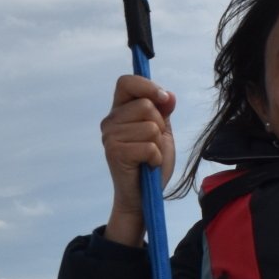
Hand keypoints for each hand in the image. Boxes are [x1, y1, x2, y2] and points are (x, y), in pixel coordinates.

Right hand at [100, 74, 175, 246]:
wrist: (143, 196)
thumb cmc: (151, 162)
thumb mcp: (161, 131)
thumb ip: (163, 111)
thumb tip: (169, 95)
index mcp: (119, 111)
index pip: (126, 82)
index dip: (147, 86)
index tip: (163, 99)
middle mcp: (110, 121)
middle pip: (146, 105)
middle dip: (159, 125)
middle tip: (152, 143)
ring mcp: (110, 137)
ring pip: (150, 126)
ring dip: (157, 144)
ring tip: (148, 156)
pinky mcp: (115, 153)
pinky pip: (149, 146)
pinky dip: (155, 158)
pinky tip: (147, 165)